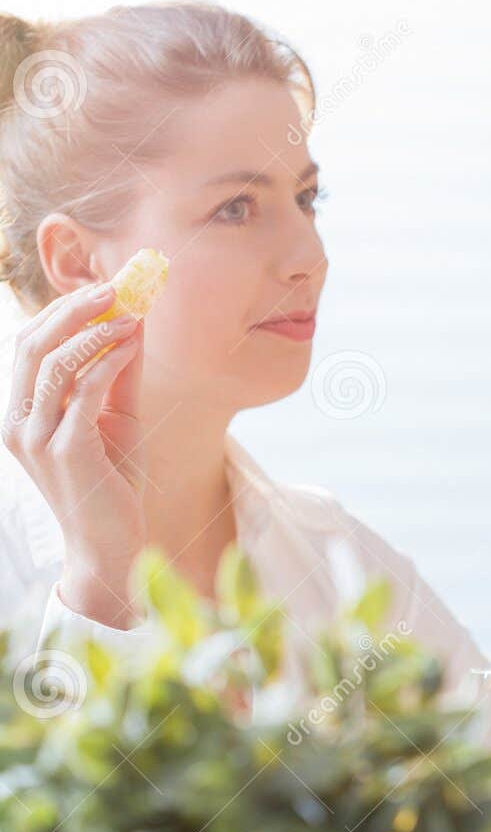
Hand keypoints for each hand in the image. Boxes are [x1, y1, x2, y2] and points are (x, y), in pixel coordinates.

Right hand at [3, 282, 147, 627]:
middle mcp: (17, 422)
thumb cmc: (112, 482)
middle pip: (31, 345)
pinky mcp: (67, 452)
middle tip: (114, 287)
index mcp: (20, 411)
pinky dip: (108, 362)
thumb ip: (118, 376)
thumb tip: (132, 324)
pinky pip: (84, 393)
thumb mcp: (115, 419)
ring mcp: (37, 438)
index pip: (28, 346)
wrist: (111, 544)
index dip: (62, 311)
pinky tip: (132, 345)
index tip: (102, 288)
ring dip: (94, 331)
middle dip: (72, 309)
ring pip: (54, 364)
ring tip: (130, 312)